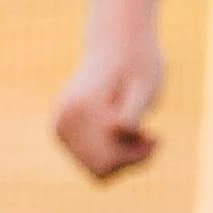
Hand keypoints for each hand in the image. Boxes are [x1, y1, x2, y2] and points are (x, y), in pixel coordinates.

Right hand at [52, 36, 165, 181]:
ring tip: (139, 130)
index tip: (152, 135)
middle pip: (99, 170)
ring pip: (95, 168)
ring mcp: (60, 126)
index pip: (104, 164)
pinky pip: (91, 160)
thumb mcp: (146, 85)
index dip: (133, 157)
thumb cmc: (138, 62)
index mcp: (78, 111)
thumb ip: (133, 109)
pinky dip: (113, 151)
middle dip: (128, 158)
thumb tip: (119, 130)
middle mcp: (62, 121)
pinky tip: (126, 129)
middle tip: (149, 134)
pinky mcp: (64, 130)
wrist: (119, 42)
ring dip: (122, 155)